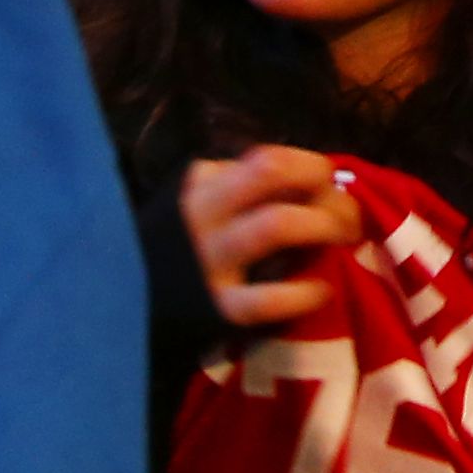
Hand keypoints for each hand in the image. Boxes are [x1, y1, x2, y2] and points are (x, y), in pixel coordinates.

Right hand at [178, 146, 365, 329]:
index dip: (311, 167)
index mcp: (203, 183)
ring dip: (323, 226)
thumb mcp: (203, 209)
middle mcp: (202, 212)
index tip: (329, 185)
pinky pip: (270, 297)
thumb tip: (315, 185)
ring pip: (277, 223)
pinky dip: (305, 292)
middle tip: (347, 212)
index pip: (269, 158)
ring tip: (343, 240)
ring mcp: (208, 258)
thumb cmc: (183, 255)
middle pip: (272, 171)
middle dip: (321, 186)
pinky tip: (321, 290)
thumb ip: (245, 192)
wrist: (126, 314)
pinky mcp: (217, 307)